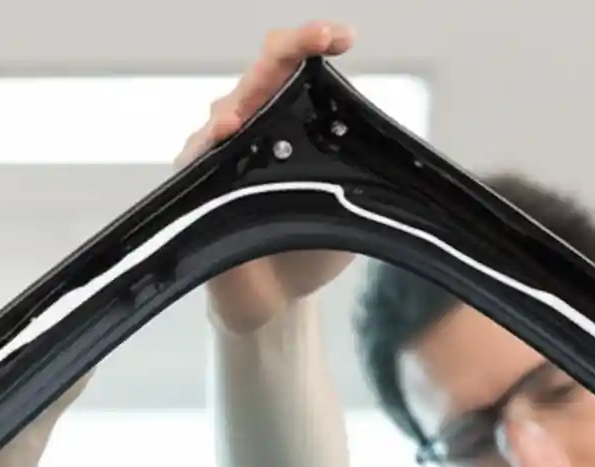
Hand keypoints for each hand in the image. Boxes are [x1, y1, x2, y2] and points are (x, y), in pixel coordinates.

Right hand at [176, 21, 359, 333]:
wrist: (278, 302)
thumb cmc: (310, 247)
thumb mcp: (350, 207)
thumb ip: (362, 177)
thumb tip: (399, 161)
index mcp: (292, 121)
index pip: (296, 66)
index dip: (313, 41)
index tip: (338, 37)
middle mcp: (255, 125)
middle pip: (262, 72)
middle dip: (284, 54)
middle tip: (311, 44)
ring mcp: (222, 151)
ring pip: (226, 108)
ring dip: (240, 103)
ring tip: (246, 113)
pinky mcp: (197, 183)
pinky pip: (195, 155)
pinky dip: (207, 145)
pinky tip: (221, 137)